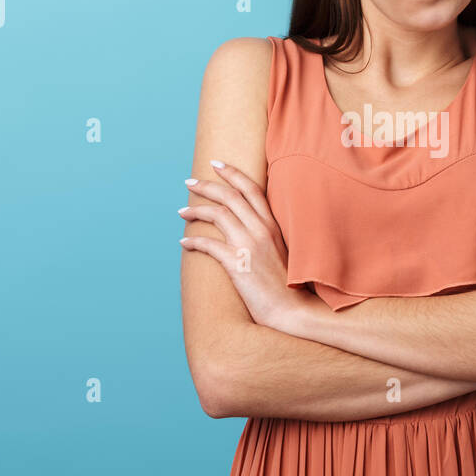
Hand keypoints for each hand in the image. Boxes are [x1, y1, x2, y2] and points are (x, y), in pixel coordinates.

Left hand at [178, 160, 315, 330]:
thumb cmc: (287, 287)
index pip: (251, 189)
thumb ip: (266, 237)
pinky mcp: (239, 264)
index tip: (216, 164)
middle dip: (206, 185)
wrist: (293, 311)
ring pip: (217, 214)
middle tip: (189, 182)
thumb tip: (245, 229)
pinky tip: (183, 244)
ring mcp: (250, 246)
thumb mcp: (281, 253)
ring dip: (195, 210)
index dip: (233, 173)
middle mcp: (262, 230)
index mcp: (273, 225)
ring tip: (182, 211)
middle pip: (230, 196)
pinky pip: (209, 245)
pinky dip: (193, 242)